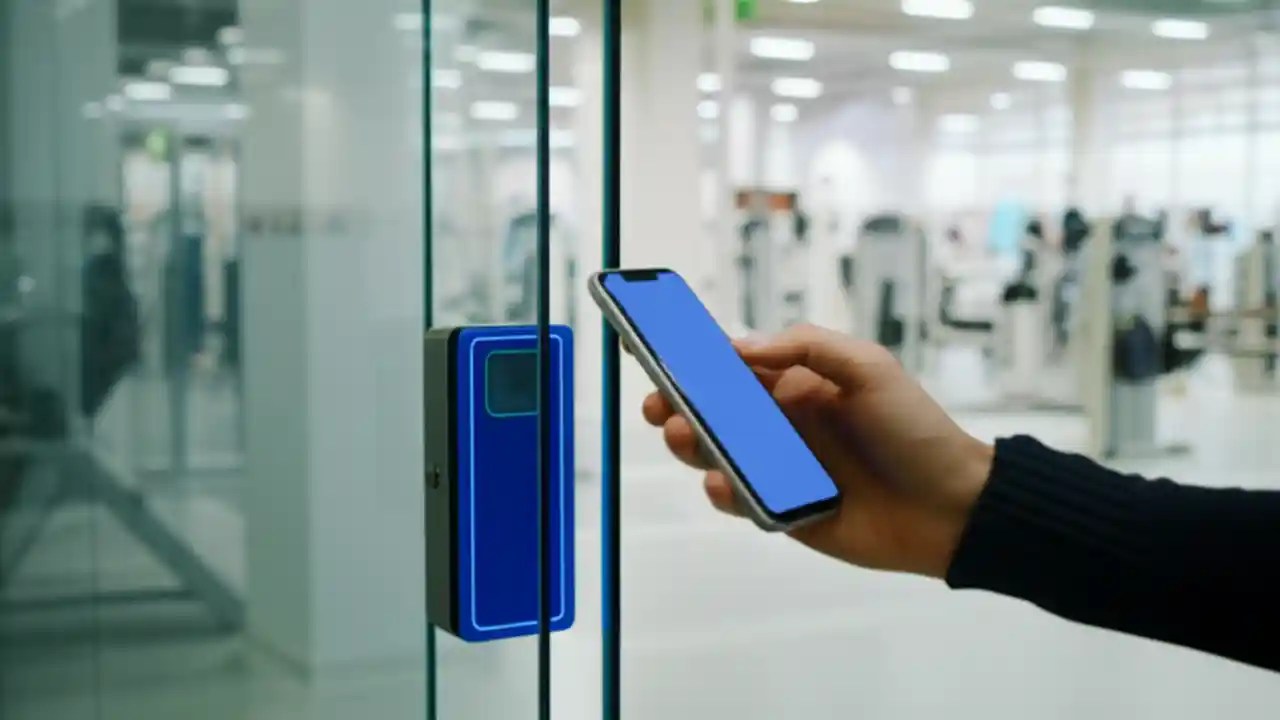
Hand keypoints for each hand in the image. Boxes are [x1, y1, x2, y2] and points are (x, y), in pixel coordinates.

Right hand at [641, 324, 993, 578]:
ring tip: (683, 435)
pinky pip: (738, 499)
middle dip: (677, 404)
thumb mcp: (868, 368)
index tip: (657, 349)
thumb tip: (741, 347)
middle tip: (659, 403)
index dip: (694, 358)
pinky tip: (723, 484)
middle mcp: (781, 425)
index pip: (733, 367)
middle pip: (711, 411)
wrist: (950, 508)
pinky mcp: (782, 511)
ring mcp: (779, 469)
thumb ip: (805, 348)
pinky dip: (722, 492)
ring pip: (715, 454)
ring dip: (690, 444)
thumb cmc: (914, 431)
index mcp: (797, 385)